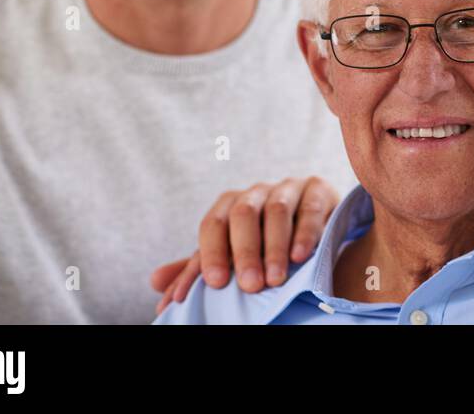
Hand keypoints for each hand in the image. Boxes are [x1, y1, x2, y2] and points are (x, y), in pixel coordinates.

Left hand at [150, 176, 339, 314]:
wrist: (315, 221)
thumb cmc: (266, 241)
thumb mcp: (232, 254)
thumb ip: (199, 266)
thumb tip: (155, 282)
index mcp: (230, 205)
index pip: (213, 224)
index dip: (212, 252)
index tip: (214, 283)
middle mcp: (256, 192)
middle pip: (243, 214)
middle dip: (244, 252)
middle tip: (249, 286)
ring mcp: (288, 188)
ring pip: (276, 210)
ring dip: (274, 247)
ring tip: (275, 279)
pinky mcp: (318, 190)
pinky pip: (309, 207)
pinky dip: (304, 232)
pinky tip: (301, 256)